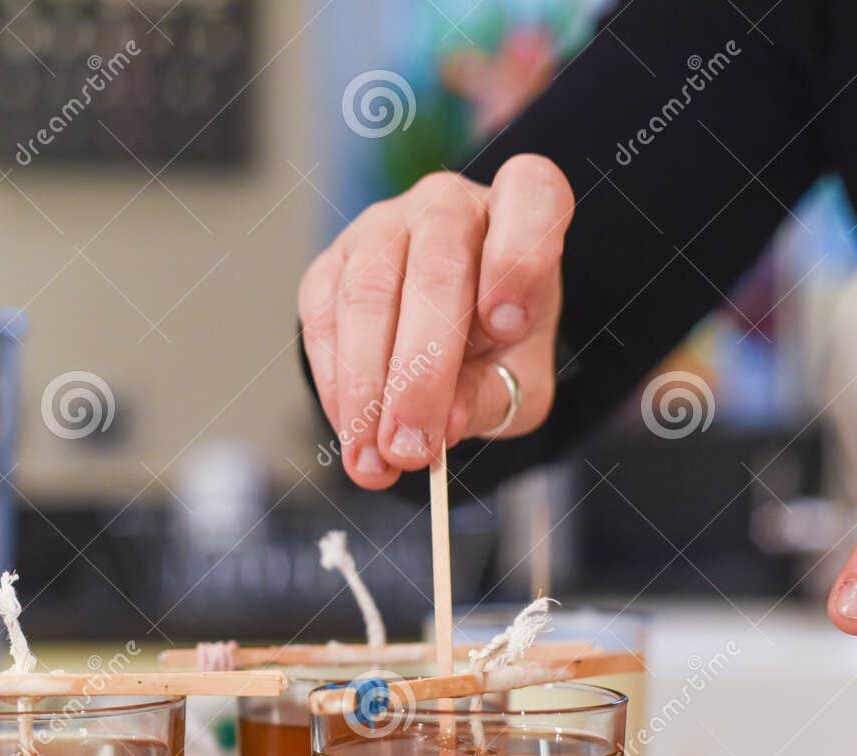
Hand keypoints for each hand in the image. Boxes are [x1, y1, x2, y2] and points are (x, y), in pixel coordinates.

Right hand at [297, 155, 573, 488]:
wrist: (449, 333)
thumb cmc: (499, 342)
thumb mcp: (520, 376)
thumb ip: (491, 394)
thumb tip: (445, 425)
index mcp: (522, 209)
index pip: (530, 194)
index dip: (520, 258)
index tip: (508, 327)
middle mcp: (450, 204)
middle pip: (436, 270)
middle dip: (420, 372)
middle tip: (413, 447)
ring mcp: (384, 224)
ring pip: (369, 294)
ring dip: (368, 389)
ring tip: (377, 459)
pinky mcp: (334, 259)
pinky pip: (325, 317)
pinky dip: (337, 384)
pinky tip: (355, 433)